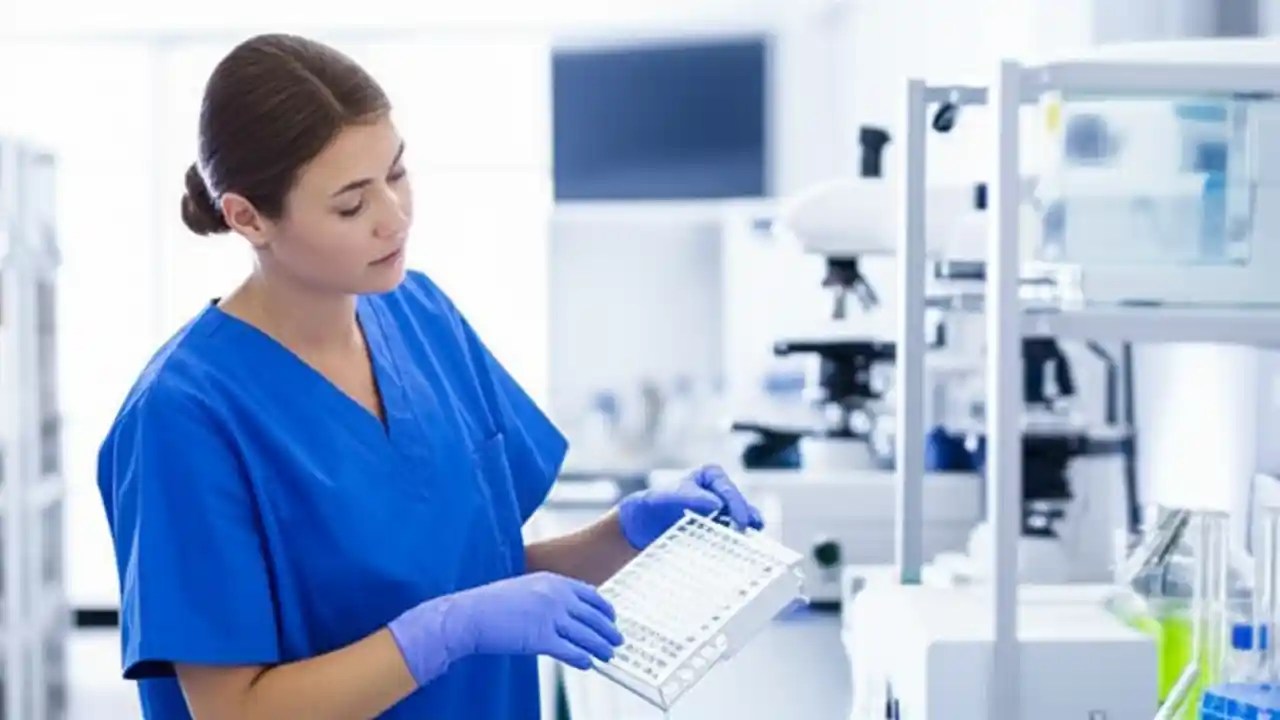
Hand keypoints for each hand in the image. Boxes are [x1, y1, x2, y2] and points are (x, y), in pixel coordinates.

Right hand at [388, 572, 624, 686]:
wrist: (470, 615)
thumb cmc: (491, 603)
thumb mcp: (524, 588)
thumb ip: (547, 595)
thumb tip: (564, 612)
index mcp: (553, 581)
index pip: (590, 594)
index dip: (604, 608)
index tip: (611, 617)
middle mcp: (556, 596)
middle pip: (593, 616)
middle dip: (608, 630)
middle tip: (617, 640)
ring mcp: (550, 616)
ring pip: (586, 635)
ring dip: (600, 647)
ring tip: (608, 655)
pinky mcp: (541, 638)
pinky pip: (570, 650)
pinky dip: (582, 658)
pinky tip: (588, 664)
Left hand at [617, 464, 763, 549]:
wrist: (645, 524)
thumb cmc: (658, 504)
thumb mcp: (674, 497)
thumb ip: (695, 498)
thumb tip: (717, 504)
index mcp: (712, 475)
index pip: (729, 492)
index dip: (737, 508)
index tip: (739, 524)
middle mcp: (721, 491)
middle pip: (740, 506)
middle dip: (743, 521)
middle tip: (742, 536)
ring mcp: (724, 510)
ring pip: (742, 520)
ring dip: (745, 532)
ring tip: (747, 543)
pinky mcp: (721, 528)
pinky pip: (734, 534)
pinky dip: (737, 542)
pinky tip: (739, 550)